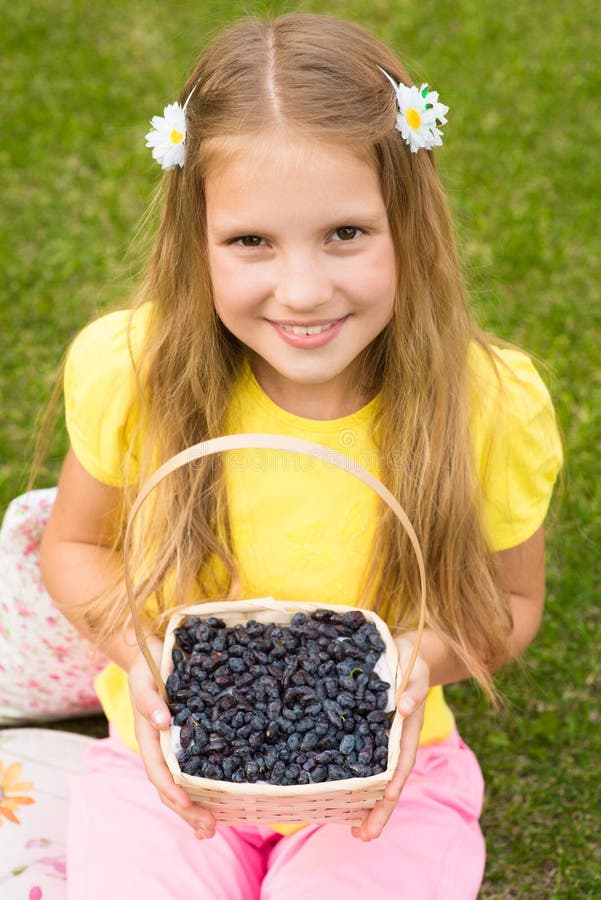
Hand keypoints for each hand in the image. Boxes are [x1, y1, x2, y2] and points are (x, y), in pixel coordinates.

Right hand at [128, 638, 216, 839]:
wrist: (151, 657)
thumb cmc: (146, 669)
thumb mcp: (144, 680)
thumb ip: (149, 700)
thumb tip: (161, 721)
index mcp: (148, 738)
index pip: (157, 771)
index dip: (170, 790)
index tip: (186, 804)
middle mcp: (161, 748)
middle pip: (170, 788)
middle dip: (187, 811)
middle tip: (209, 830)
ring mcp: (174, 747)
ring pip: (182, 785)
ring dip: (195, 808)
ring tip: (213, 829)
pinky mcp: (190, 741)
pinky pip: (196, 769)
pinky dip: (206, 788)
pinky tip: (222, 802)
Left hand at [351, 637, 429, 840]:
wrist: (402, 654)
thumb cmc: (411, 663)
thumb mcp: (414, 671)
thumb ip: (412, 688)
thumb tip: (404, 708)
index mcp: (408, 729)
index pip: (403, 760)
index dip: (396, 780)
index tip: (386, 797)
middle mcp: (394, 742)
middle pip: (389, 783)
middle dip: (380, 811)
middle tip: (365, 837)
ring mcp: (380, 742)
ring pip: (374, 780)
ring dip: (366, 807)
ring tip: (354, 834)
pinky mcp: (365, 736)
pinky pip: (359, 764)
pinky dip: (352, 784)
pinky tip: (340, 803)